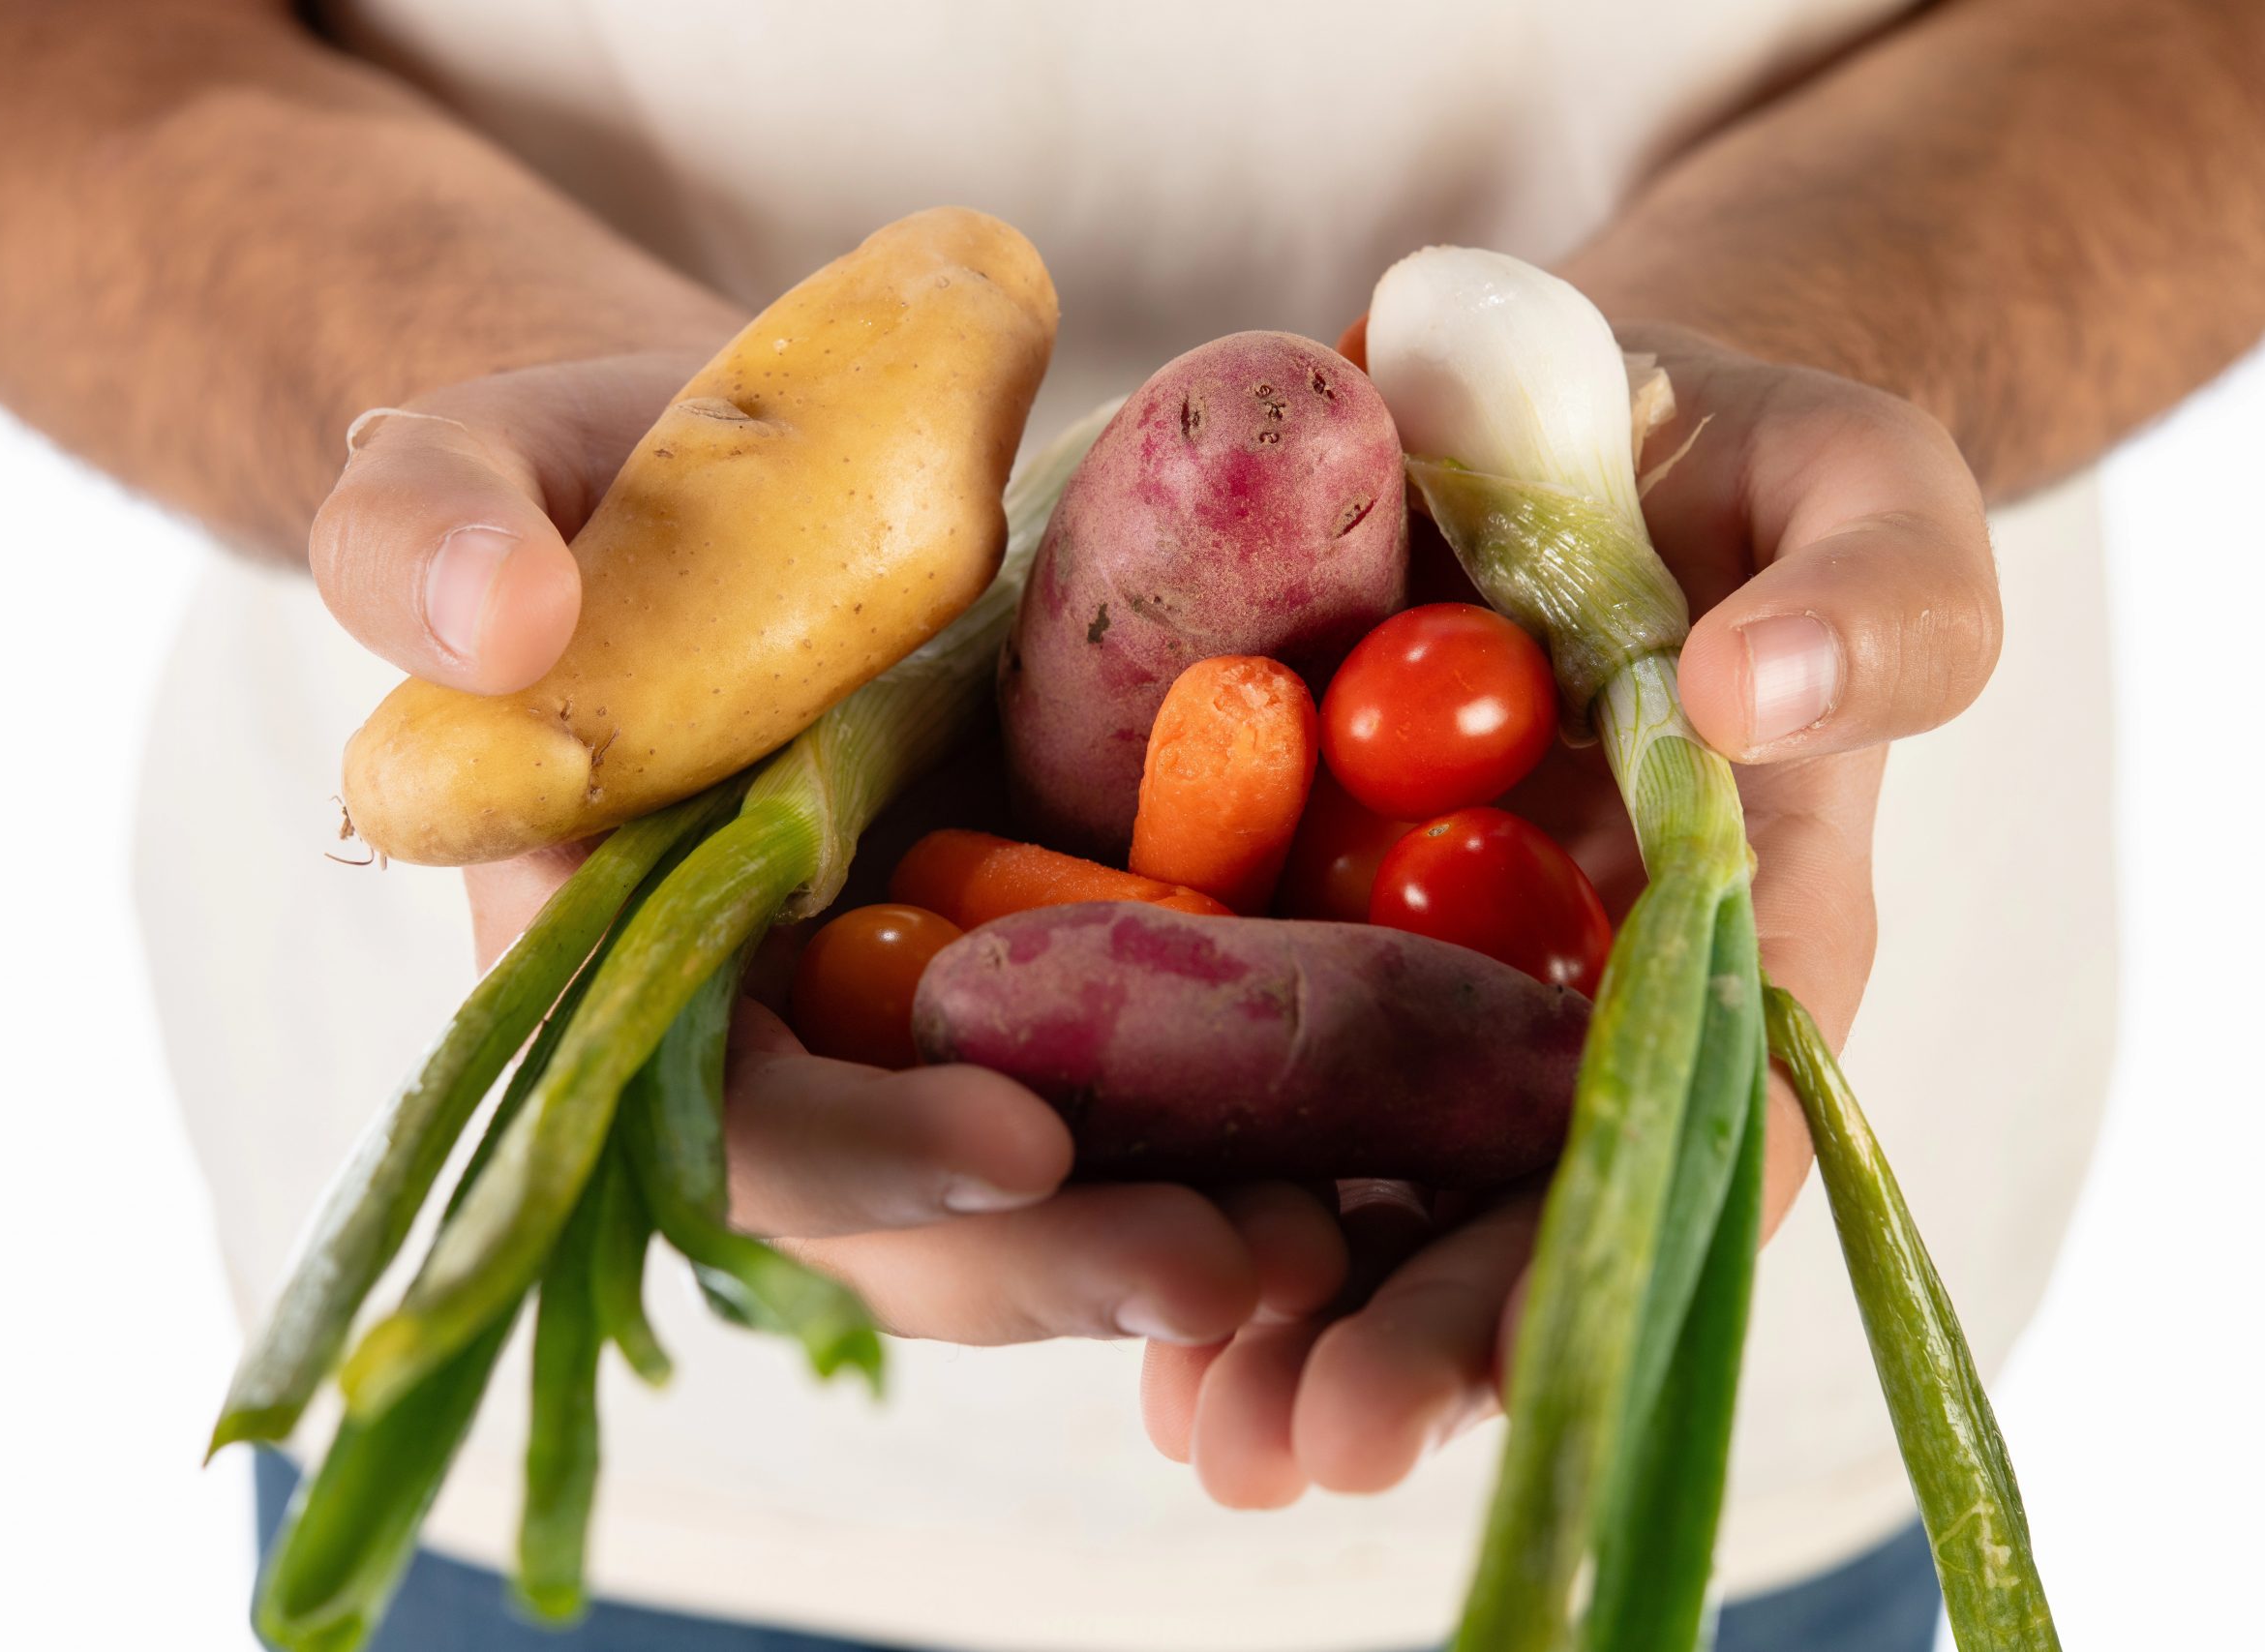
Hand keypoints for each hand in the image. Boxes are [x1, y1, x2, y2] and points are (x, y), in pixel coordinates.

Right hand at [311, 357, 1346, 1349]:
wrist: (745, 473)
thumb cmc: (594, 485)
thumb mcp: (473, 467)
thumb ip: (426, 533)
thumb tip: (495, 622)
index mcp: (623, 973)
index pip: (721, 1119)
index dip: (856, 1158)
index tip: (1016, 1139)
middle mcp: (780, 1041)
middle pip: (905, 1221)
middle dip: (1057, 1257)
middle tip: (1231, 1261)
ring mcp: (922, 1023)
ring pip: (1038, 1195)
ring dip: (1175, 1236)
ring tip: (1333, 1238)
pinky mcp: (1049, 972)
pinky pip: (1141, 1086)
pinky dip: (1241, 1133)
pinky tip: (1371, 1146)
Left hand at [1140, 327, 2001, 1505]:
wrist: (1565, 408)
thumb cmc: (1752, 474)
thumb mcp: (1859, 495)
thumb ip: (1867, 596)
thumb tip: (1759, 694)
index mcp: (1731, 942)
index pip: (1688, 1138)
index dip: (1594, 1254)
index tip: (1493, 1360)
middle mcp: (1564, 993)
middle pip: (1496, 1200)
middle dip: (1403, 1331)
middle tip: (1295, 1445)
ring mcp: (1414, 960)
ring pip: (1350, 1162)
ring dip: (1264, 1299)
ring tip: (1190, 1421)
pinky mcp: (1275, 891)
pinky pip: (1213, 1029)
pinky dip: (1154, 1132)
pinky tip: (1075, 1227)